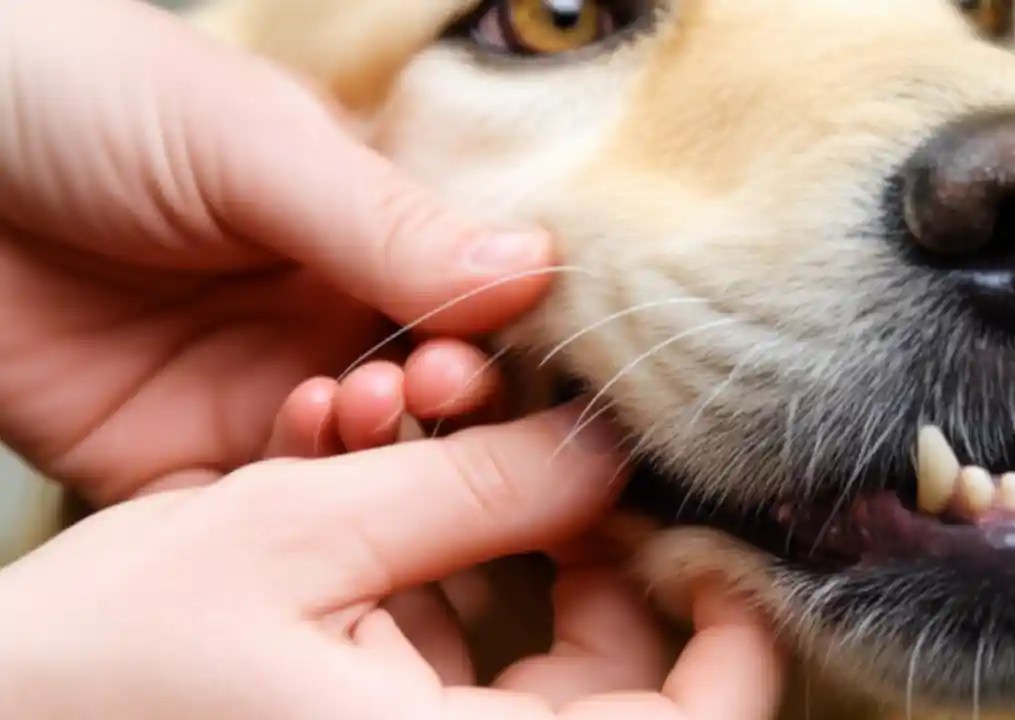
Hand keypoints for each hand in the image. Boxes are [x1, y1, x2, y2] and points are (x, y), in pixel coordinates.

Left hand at [0, 0, 553, 503]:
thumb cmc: (88, 99)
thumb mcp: (249, 142)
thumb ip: (384, 219)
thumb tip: (536, 268)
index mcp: (369, 233)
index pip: (478, 301)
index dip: (507, 336)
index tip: (499, 345)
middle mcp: (333, 320)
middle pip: (440, 393)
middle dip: (455, 399)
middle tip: (435, 381)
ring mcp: (266, 393)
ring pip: (371, 460)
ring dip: (386, 445)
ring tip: (354, 397)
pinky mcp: (189, 461)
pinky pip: (274, 508)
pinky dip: (306, 492)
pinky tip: (299, 429)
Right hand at [0, 405, 782, 719]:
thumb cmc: (93, 655)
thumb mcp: (293, 533)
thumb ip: (471, 491)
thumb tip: (602, 455)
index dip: (734, 654)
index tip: (718, 553)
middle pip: (613, 700)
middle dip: (613, 576)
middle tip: (575, 468)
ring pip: (540, 681)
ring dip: (532, 570)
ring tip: (479, 468)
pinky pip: (466, 679)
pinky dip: (468, 596)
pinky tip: (420, 515)